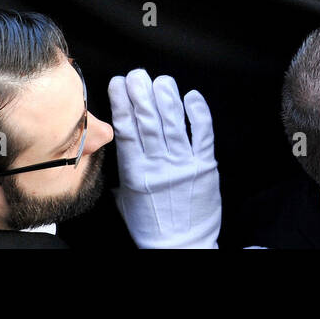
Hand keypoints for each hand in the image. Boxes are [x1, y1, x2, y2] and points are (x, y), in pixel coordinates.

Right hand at [109, 68, 219, 248]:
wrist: (180, 244)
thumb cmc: (151, 223)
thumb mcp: (127, 196)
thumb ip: (122, 169)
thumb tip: (114, 143)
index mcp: (136, 171)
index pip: (126, 129)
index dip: (122, 103)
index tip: (118, 83)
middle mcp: (159, 164)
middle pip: (148, 120)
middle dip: (141, 92)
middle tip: (138, 74)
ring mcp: (183, 163)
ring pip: (173, 122)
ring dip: (166, 96)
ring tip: (161, 80)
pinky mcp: (205, 165)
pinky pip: (203, 133)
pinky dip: (198, 112)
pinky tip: (191, 96)